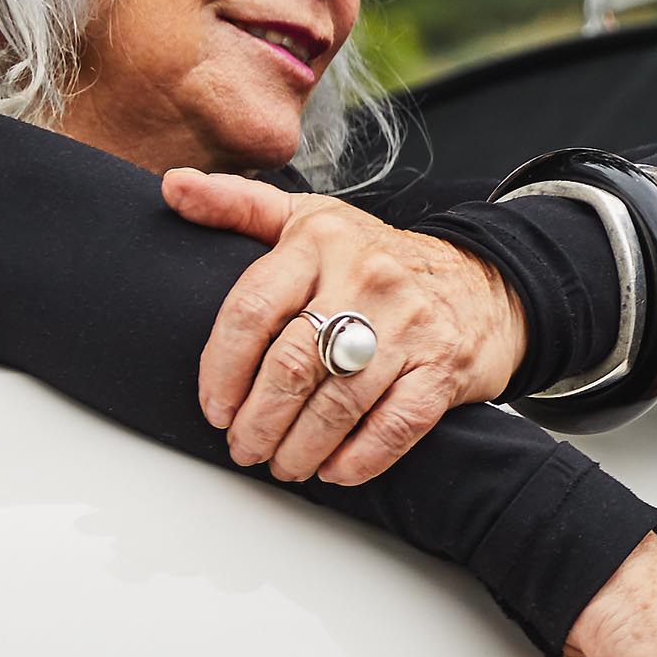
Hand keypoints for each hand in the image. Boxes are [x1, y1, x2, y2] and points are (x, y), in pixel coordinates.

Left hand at [163, 171, 526, 486]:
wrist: (482, 282)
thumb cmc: (379, 259)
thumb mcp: (310, 219)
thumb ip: (240, 206)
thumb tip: (174, 187)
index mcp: (321, 241)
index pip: (252, 309)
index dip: (221, 369)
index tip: (214, 407)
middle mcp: (366, 279)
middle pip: (291, 364)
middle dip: (257, 420)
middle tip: (243, 446)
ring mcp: (409, 326)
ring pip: (338, 402)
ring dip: (300, 447)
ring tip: (282, 464)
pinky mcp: (443, 368)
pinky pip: (395, 425)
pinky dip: (359, 458)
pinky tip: (335, 470)